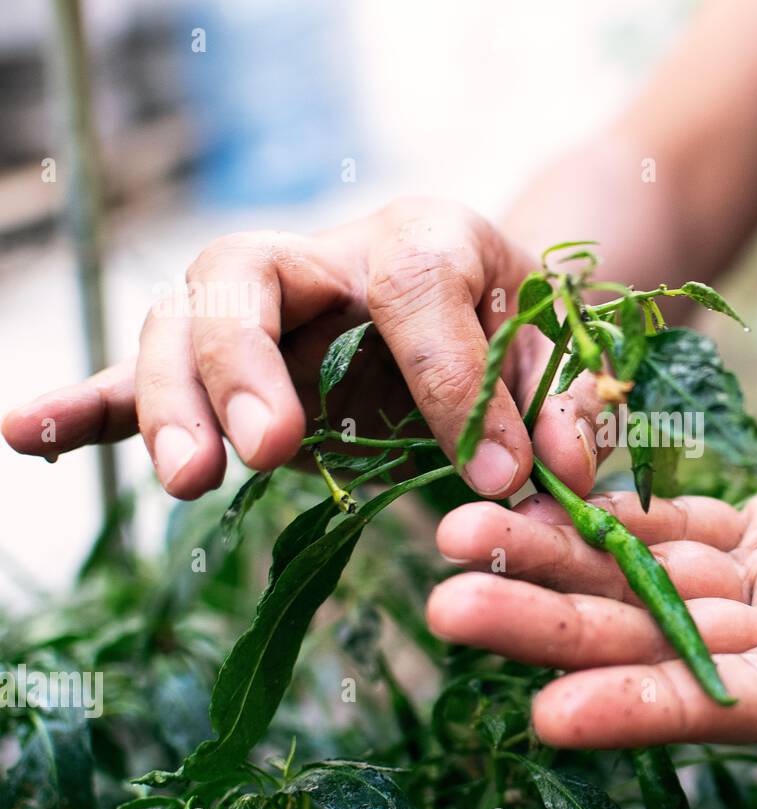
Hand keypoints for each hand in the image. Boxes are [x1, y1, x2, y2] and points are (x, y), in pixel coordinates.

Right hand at [1, 197, 604, 498]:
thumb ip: (560, 403)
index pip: (416, 288)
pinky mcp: (231, 365)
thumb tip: (554, 470)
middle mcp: (326, 257)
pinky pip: (145, 375)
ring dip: (173, 400)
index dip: (455, 385)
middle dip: (247, 363)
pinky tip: (26, 433)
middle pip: (246, 277)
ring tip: (192, 480)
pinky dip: (91, 404)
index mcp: (424, 237)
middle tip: (273, 448)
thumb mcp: (560, 352)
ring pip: (181, 322)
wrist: (484, 298)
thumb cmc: (518, 325)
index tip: (500, 474)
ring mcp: (265, 311)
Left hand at [426, 445, 756, 789]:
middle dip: (558, 632)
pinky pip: (685, 531)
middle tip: (445, 610)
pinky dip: (615, 518)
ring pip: (654, 584)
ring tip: (459, 542)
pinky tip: (540, 496)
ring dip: (559, 566)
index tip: (550, 715)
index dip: (655, 711)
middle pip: (668, 647)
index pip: (751, 706)